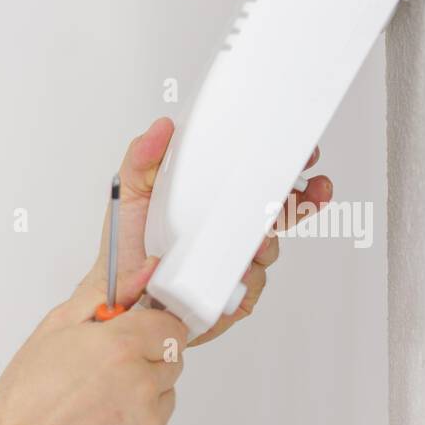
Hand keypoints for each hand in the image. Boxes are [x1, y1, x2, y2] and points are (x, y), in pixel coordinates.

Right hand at [0, 258, 187, 424]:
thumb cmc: (26, 398)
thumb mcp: (56, 328)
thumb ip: (105, 296)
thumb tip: (143, 273)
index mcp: (119, 345)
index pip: (171, 325)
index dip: (149, 329)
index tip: (132, 336)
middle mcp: (139, 381)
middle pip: (173, 356)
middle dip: (147, 356)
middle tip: (107, 368)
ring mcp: (147, 416)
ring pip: (167, 388)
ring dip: (145, 387)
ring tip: (101, 397)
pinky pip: (158, 419)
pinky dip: (139, 417)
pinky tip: (103, 419)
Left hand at [83, 118, 332, 346]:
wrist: (117, 296)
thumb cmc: (126, 247)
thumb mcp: (132, 192)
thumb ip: (143, 158)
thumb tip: (161, 128)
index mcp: (216, 201)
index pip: (261, 177)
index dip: (285, 164)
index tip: (303, 154)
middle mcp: (232, 231)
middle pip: (282, 210)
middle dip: (303, 197)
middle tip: (308, 189)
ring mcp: (236, 263)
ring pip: (269, 248)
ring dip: (268, 240)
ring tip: (258, 238)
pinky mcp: (234, 296)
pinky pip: (252, 284)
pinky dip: (248, 275)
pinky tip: (238, 269)